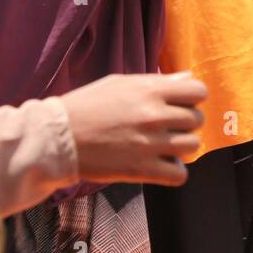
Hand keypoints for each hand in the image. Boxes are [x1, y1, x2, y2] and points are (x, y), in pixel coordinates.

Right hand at [58, 72, 207, 185]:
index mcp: (150, 90)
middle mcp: (155, 115)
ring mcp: (150, 144)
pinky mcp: (142, 170)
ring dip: (180, 148)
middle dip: (185, 124)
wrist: (54, 139)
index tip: (179, 105)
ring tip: (162, 147)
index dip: (192, 99)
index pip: (199, 91)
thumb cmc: (85, 107)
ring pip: (192, 146)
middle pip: (197, 120)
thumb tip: (188, 78)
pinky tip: (160, 165)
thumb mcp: (121, 83)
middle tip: (166, 128)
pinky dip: (174, 172)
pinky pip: (180, 175)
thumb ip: (158, 81)